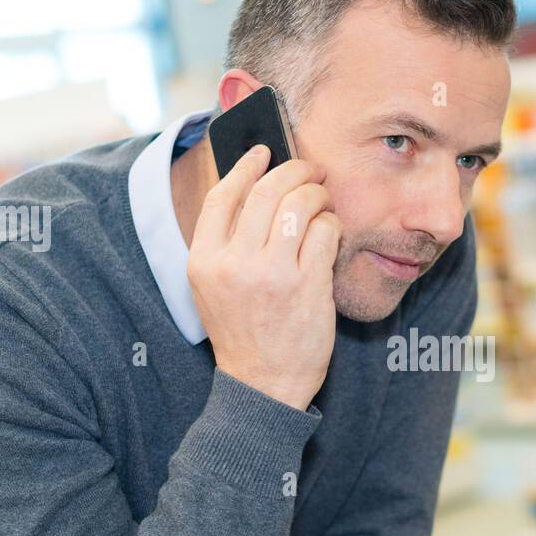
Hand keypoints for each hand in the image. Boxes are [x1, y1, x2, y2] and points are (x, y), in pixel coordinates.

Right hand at [187, 144, 341, 410]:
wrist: (263, 383)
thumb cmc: (244, 331)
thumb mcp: (213, 286)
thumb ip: (225, 241)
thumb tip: (251, 185)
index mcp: (203, 261)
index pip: (223, 196)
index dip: (245, 166)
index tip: (263, 151)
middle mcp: (234, 264)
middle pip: (266, 191)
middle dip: (294, 170)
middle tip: (310, 169)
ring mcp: (272, 274)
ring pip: (299, 205)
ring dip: (317, 194)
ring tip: (323, 198)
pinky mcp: (308, 286)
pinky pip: (325, 231)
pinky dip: (332, 222)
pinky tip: (332, 230)